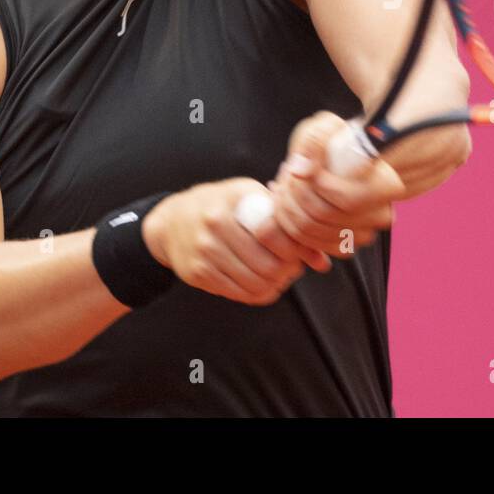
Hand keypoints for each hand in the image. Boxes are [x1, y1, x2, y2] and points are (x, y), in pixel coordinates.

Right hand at [142, 178, 329, 306]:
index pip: (277, 234)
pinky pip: (237, 294)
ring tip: (279, 277)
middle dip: (288, 271)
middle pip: (268, 265)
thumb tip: (322, 262)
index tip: (299, 250)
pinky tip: (262, 284)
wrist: (172, 220)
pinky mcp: (197, 274)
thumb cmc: (222, 205)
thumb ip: (286, 224)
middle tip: (292, 268)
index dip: (296, 249)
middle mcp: (215, 224)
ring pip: (254, 284)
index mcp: (234, 199)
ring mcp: (204, 251)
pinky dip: (256, 294)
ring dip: (275, 285)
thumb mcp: (252, 198)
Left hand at [269, 112, 400, 258]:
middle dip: (291, 197)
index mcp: (387, 186)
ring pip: (313, 234)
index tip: (293, 168)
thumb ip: (315, 140)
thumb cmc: (336, 139)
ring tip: (281, 189)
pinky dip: (291, 229)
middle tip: (282, 178)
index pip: (343, 199)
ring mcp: (364, 234)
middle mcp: (382, 215)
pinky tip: (285, 206)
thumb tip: (300, 171)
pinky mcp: (345, 245)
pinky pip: (313, 246)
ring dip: (286, 212)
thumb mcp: (327, 126)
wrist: (343, 158)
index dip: (309, 187)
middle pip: (323, 217)